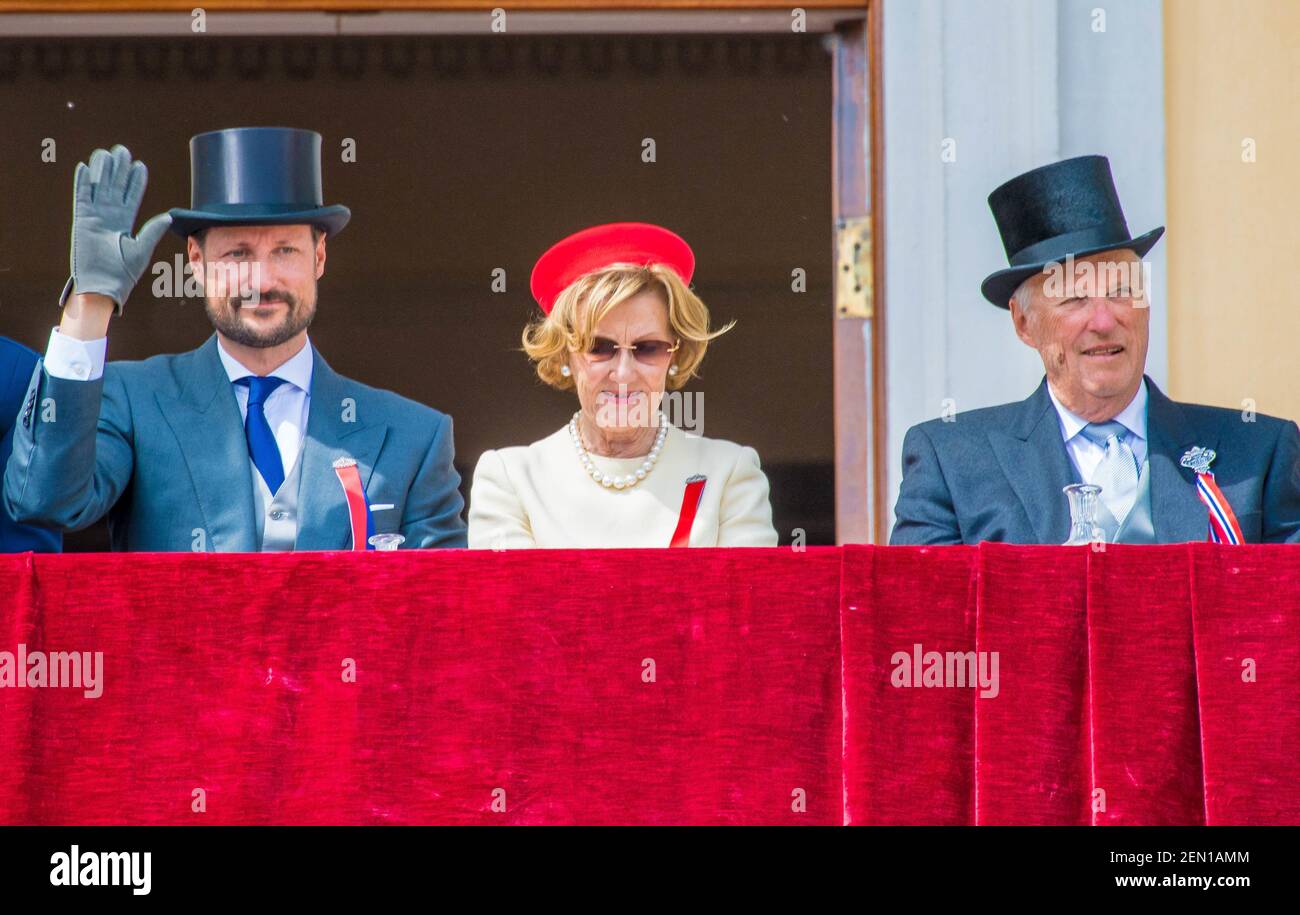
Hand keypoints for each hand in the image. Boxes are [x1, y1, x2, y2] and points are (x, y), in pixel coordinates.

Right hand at [61, 144, 171, 315]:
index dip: (135, 182)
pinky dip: (82, 182)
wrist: (103, 286)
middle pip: (114, 188)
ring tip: (107, 152)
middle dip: (119, 169)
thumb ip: (152, 231)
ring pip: (98, 188)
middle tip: (123, 150)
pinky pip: (82, 197)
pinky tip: (85, 167)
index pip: (131, 197)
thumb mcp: (142, 249)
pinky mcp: (81, 221)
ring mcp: (94, 218)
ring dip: (102, 170)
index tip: (140, 166)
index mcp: (124, 224)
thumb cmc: (123, 273)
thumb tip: (169, 215)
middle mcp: (109, 218)